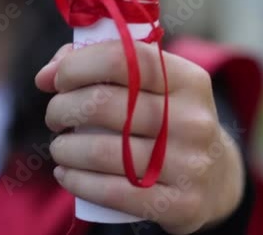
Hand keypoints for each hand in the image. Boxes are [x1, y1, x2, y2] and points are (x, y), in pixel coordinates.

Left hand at [35, 41, 244, 233]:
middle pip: (105, 103)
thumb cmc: (167, 121)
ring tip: (59, 147)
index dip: (79, 64)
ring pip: (102, 150)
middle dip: (63, 107)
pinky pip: (113, 192)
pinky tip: (65, 174)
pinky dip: (77, 181)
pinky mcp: (180, 204)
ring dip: (64, 147)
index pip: (124, 58)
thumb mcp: (153, 87)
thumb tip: (47, 74)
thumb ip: (102, 65)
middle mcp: (193, 119)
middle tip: (56, 115)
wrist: (216, 179)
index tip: (58, 78)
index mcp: (189, 80)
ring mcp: (190, 164)